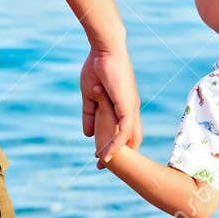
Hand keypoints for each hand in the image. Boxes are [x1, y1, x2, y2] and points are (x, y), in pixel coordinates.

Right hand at [81, 44, 140, 163]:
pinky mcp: (128, 106)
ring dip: (115, 153)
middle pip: (131, 139)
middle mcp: (131, 109)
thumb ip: (89, 114)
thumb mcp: (90, 96)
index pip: (124, 131)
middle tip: (102, 166)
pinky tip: (107, 155)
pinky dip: (116, 145)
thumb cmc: (97, 67)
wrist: (104, 50)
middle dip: (119, 155)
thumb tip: (88, 134)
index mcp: (124, 106)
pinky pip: (124, 131)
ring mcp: (131, 108)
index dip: (114, 145)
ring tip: (102, 164)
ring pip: (127, 138)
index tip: (101, 157)